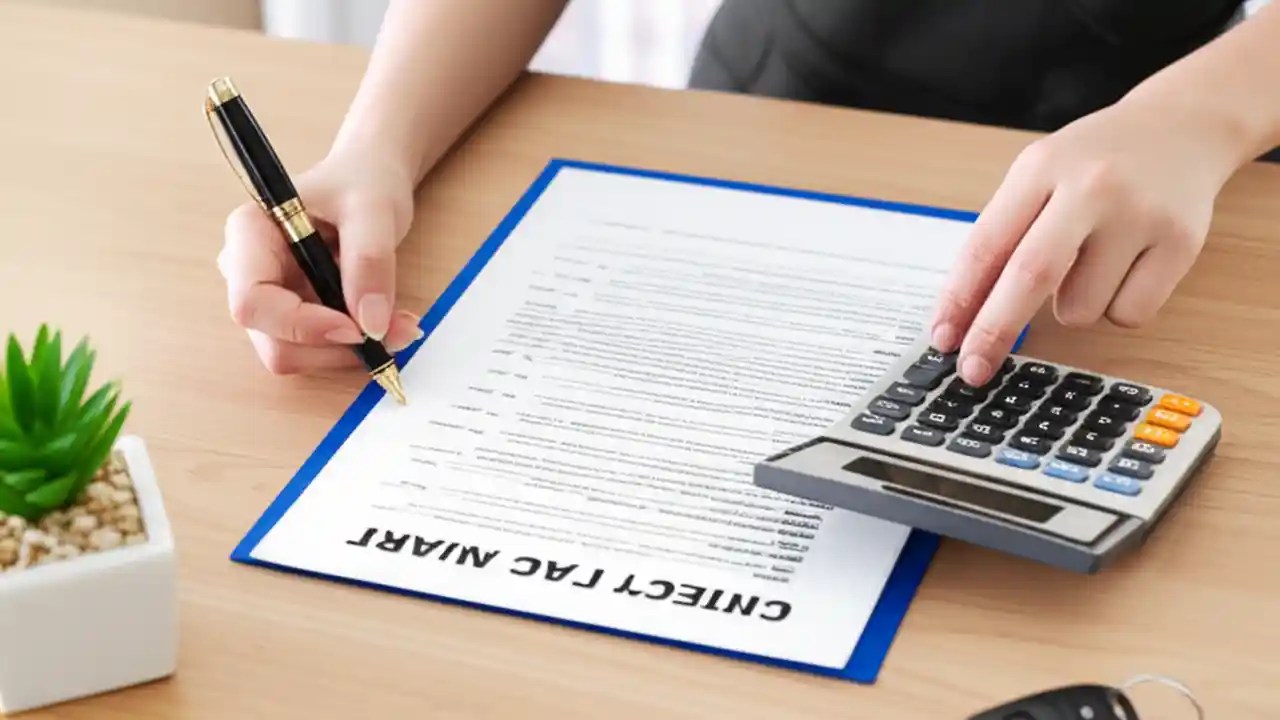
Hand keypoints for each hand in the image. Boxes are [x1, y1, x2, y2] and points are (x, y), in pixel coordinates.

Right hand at [218, 149, 423, 373]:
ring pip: (297, 355)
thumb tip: (370, 325)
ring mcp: (267, 298)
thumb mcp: (374, 210)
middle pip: (273, 340)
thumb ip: (370, 261)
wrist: (370, 181)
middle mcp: (246, 271)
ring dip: (350, 352)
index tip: (357, 327)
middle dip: (337, 346)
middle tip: (399, 330)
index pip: (251, 301)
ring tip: (401, 324)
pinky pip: (317, 351)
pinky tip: (385, 322)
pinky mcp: (292, 317)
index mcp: (250, 234)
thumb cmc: (362, 182)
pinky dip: (353, 347)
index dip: (300, 325)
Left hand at [930, 99, 1237, 385]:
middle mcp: (1090, 187)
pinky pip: (1128, 314)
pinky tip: (1128, 267)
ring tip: (1091, 263)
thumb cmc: (1093, 165)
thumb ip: (1003, 234)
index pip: (986, 245)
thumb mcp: (1039, 176)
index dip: (958, 299)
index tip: (942, 339)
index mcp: (1040, 169)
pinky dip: (1117, 308)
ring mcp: (1139, 215)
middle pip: (1030, 276)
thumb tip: (965, 316)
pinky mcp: (1181, 243)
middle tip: (973, 370)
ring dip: (1072, 307)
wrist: (1181, 127)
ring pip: (1080, 308)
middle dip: (994, 330)